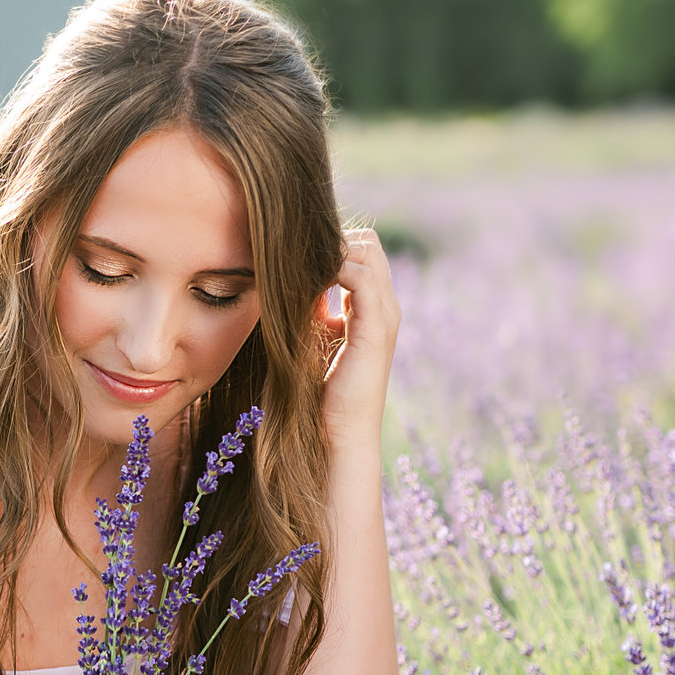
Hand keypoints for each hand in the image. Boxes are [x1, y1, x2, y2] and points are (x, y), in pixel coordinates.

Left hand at [315, 225, 400, 438]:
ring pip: (367, 253)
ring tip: (298, 267)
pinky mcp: (375, 328)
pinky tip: (307, 282)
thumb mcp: (314, 336)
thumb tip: (290, 278)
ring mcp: (384, 315)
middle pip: (369, 245)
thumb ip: (311, 306)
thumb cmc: (322, 391)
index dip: (331, 247)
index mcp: (371, 309)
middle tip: (296, 257)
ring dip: (331, 252)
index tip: (296, 255)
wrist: (338, 431)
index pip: (361, 254)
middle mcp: (384, 307)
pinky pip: (361, 277)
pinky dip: (334, 268)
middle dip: (333, 243)